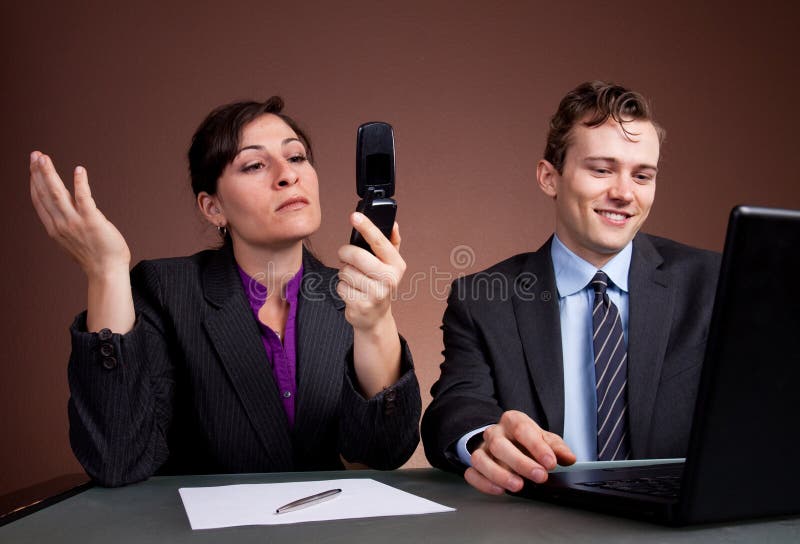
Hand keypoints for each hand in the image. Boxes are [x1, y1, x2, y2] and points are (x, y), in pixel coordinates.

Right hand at [29, 151, 130, 277]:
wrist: (106, 271)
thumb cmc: (93, 255)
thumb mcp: (71, 238)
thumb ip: (65, 222)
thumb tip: (63, 206)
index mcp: (54, 228)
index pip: (39, 201)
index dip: (34, 182)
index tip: (33, 166)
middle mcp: (61, 224)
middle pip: (45, 193)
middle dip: (38, 172)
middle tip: (35, 154)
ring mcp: (75, 223)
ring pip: (57, 193)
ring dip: (50, 174)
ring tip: (45, 158)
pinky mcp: (92, 221)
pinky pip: (83, 199)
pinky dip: (79, 183)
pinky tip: (78, 170)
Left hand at [336, 212, 405, 331]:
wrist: (375, 318)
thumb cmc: (380, 285)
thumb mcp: (389, 265)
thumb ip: (392, 243)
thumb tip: (394, 224)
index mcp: (396, 265)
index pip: (380, 242)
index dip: (366, 227)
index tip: (354, 216)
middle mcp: (389, 279)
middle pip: (356, 256)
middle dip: (345, 254)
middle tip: (345, 256)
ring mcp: (376, 294)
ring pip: (345, 271)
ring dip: (344, 273)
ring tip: (354, 279)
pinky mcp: (361, 305)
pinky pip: (341, 287)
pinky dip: (342, 287)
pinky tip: (352, 291)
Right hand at [464, 410, 576, 494]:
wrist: (509, 441)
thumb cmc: (527, 440)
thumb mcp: (545, 439)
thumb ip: (557, 448)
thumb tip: (569, 458)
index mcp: (512, 420)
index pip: (522, 429)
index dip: (537, 446)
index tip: (550, 462)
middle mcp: (495, 433)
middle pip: (500, 444)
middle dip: (520, 463)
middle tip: (539, 476)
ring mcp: (482, 449)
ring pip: (481, 459)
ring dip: (499, 474)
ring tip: (518, 486)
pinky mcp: (475, 465)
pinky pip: (472, 473)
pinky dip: (483, 483)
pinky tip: (499, 490)